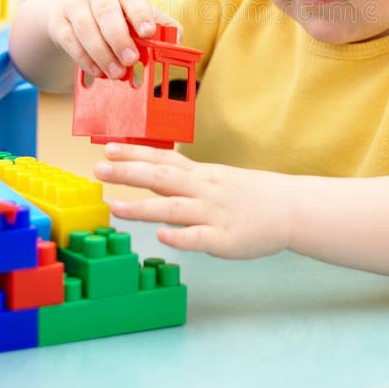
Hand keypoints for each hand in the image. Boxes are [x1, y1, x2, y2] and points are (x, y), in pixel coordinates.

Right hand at [47, 0, 180, 79]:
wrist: (66, 7)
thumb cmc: (113, 12)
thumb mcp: (134, 12)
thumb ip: (158, 23)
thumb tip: (178, 38)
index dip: (140, 14)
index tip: (148, 33)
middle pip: (107, 12)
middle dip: (119, 38)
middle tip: (132, 60)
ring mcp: (74, 5)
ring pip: (86, 28)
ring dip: (102, 53)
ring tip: (116, 73)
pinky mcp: (58, 22)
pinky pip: (69, 40)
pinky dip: (84, 58)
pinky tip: (97, 71)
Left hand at [94, 143, 293, 258]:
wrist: (289, 208)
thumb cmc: (247, 194)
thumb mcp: (213, 178)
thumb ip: (181, 179)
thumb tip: (145, 174)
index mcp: (201, 175)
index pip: (162, 159)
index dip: (134, 154)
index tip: (107, 149)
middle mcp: (204, 190)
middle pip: (162, 178)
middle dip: (129, 173)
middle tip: (98, 169)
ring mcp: (214, 214)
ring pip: (175, 208)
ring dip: (144, 208)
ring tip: (116, 208)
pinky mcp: (225, 239)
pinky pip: (200, 237)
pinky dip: (181, 236)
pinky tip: (163, 237)